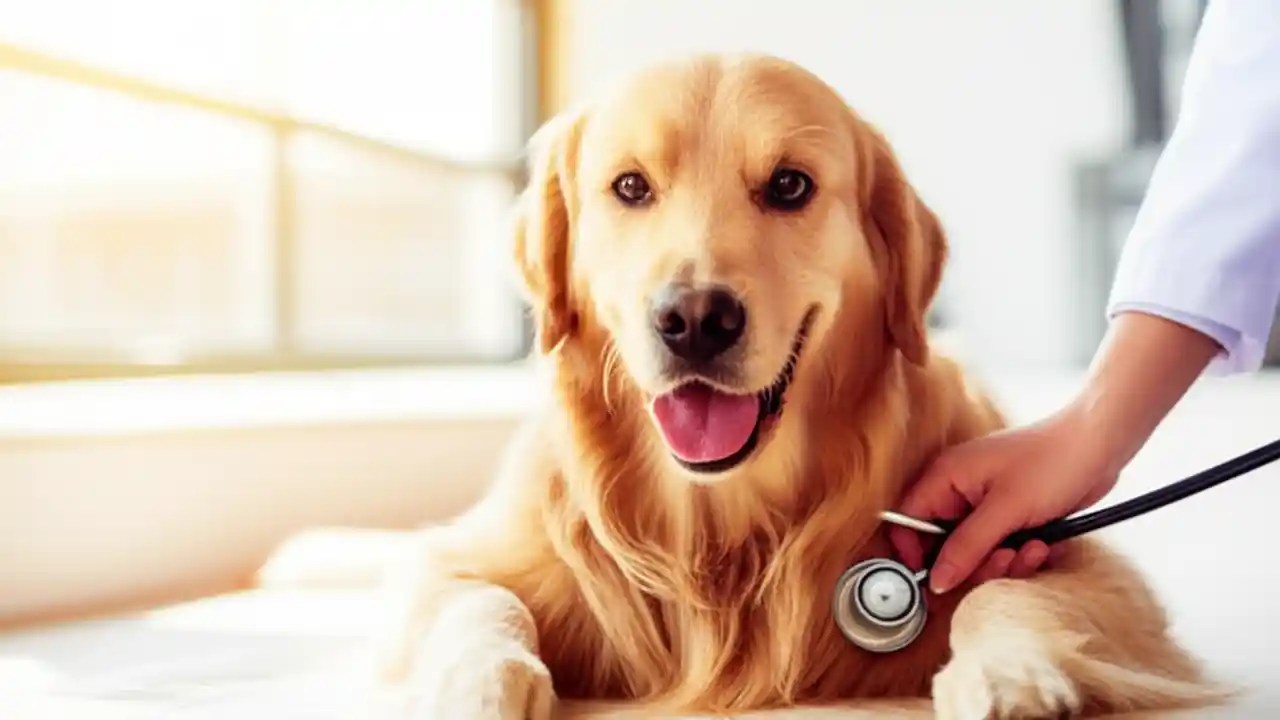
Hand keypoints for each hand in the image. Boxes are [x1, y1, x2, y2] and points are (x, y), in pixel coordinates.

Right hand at [890, 405, 1119, 593]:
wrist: (1099, 446)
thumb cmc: (1052, 462)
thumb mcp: (1006, 510)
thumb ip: (966, 547)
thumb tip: (935, 580)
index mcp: (946, 475)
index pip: (907, 519)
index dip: (913, 550)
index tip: (933, 577)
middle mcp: (959, 489)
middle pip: (942, 543)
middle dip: (974, 562)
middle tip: (1003, 559)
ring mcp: (985, 504)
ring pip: (974, 551)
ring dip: (1003, 560)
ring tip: (1031, 548)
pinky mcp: (1009, 515)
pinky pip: (999, 547)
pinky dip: (1019, 553)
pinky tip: (1041, 544)